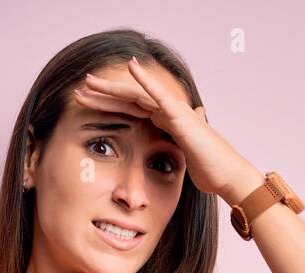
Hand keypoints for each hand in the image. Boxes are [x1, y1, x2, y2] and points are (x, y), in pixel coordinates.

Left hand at [73, 56, 258, 199]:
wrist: (227, 176)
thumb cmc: (209, 170)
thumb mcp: (184, 159)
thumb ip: (178, 148)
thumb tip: (181, 138)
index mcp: (164, 122)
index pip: (129, 111)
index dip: (107, 106)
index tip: (85, 105)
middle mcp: (167, 113)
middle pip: (127, 99)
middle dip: (102, 94)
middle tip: (77, 90)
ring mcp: (173, 111)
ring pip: (136, 94)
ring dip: (112, 86)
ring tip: (88, 80)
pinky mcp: (180, 116)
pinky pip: (160, 94)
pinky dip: (146, 80)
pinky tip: (131, 66)